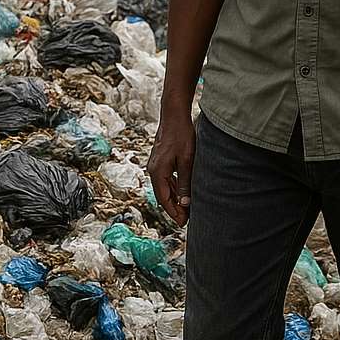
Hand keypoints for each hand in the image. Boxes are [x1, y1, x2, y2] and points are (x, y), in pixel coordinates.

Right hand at [147, 112, 194, 226]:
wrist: (174, 116)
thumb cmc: (182, 136)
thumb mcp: (186, 161)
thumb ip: (185, 182)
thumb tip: (185, 203)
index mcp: (157, 172)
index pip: (164, 200)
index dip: (174, 213)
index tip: (183, 223)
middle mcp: (153, 171)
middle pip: (162, 196)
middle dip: (174, 209)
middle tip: (186, 220)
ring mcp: (155, 166)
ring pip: (164, 189)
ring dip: (174, 199)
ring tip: (186, 209)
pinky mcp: (159, 161)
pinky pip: (165, 180)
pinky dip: (173, 189)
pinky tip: (182, 193)